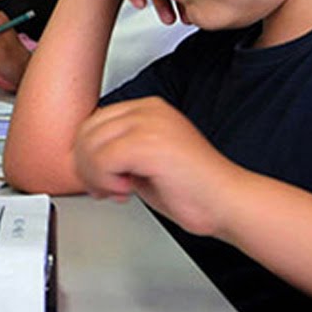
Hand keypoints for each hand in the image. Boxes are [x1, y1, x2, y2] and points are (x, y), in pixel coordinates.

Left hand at [74, 96, 242, 237]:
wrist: (227, 203)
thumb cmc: (193, 190)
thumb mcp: (146, 162)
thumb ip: (118, 152)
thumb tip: (84, 158)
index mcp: (148, 109)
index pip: (95, 121)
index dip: (88, 154)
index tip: (102, 179)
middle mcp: (148, 110)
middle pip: (87, 130)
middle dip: (87, 165)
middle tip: (104, 189)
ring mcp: (149, 123)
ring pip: (90, 144)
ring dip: (95, 176)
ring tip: (118, 190)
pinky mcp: (149, 143)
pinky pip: (102, 159)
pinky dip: (105, 181)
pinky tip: (127, 190)